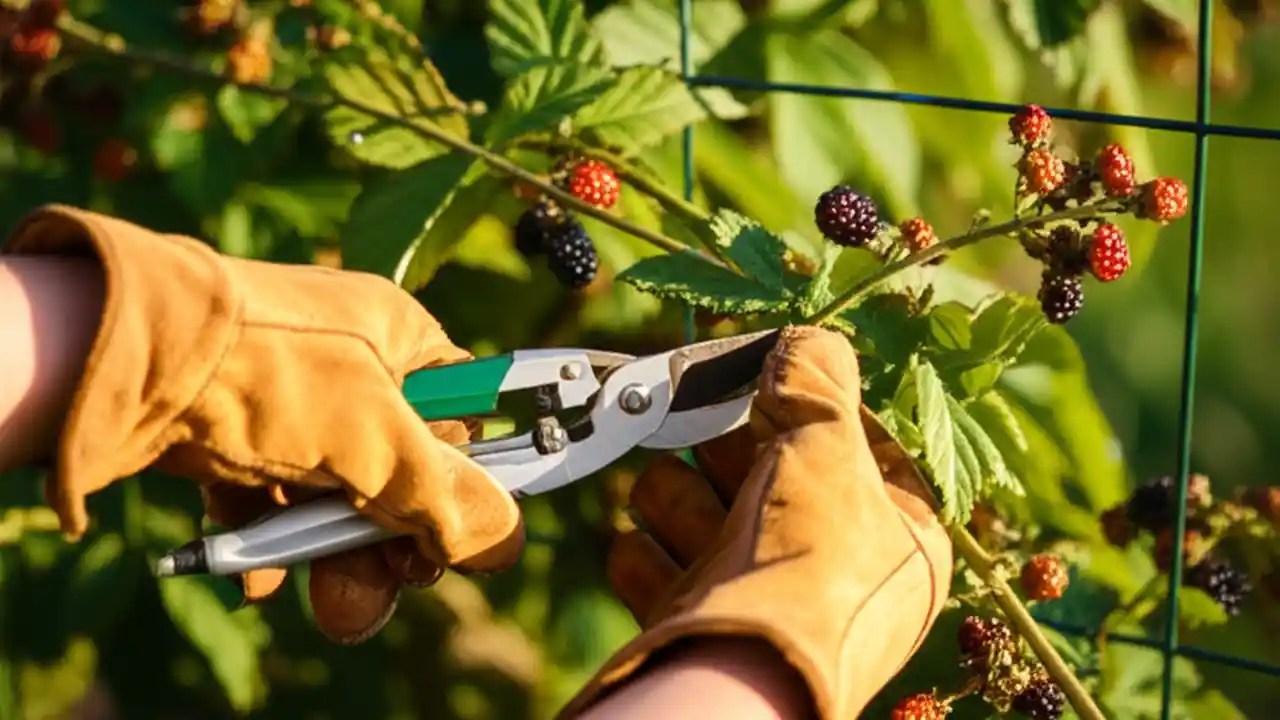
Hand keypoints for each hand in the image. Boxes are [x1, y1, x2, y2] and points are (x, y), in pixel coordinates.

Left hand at [1, 205, 523, 642]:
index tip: (466, 528)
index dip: (473, 473)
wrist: (118, 359)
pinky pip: (270, 497)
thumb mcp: (379, 440)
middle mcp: (347, 364)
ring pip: (332, 493)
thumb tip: (504, 542)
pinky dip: (272, 540)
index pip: (465, 410)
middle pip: (398, 467)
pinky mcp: (227, 432)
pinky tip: (260, 575)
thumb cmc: (269, 372)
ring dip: (336, 555)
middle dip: (398, 539)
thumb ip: (448, 497)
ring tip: (334, 602)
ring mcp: (283, 400)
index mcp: (399, 336)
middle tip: (401, 580)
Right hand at [562, 326, 952, 719]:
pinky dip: (644, 556)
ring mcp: (760, 598)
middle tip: (688, 410)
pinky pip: (657, 567)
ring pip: (701, 513)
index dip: (798, 401)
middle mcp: (831, 569)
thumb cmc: (811, 561)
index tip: (756, 370)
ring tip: (663, 493)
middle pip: (761, 472)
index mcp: (897, 534)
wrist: (743, 675)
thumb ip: (817, 374)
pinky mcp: (698, 624)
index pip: (843, 442)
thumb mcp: (831, 442)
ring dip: (673, 497)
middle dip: (720, 445)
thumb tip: (802, 341)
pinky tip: (637, 548)